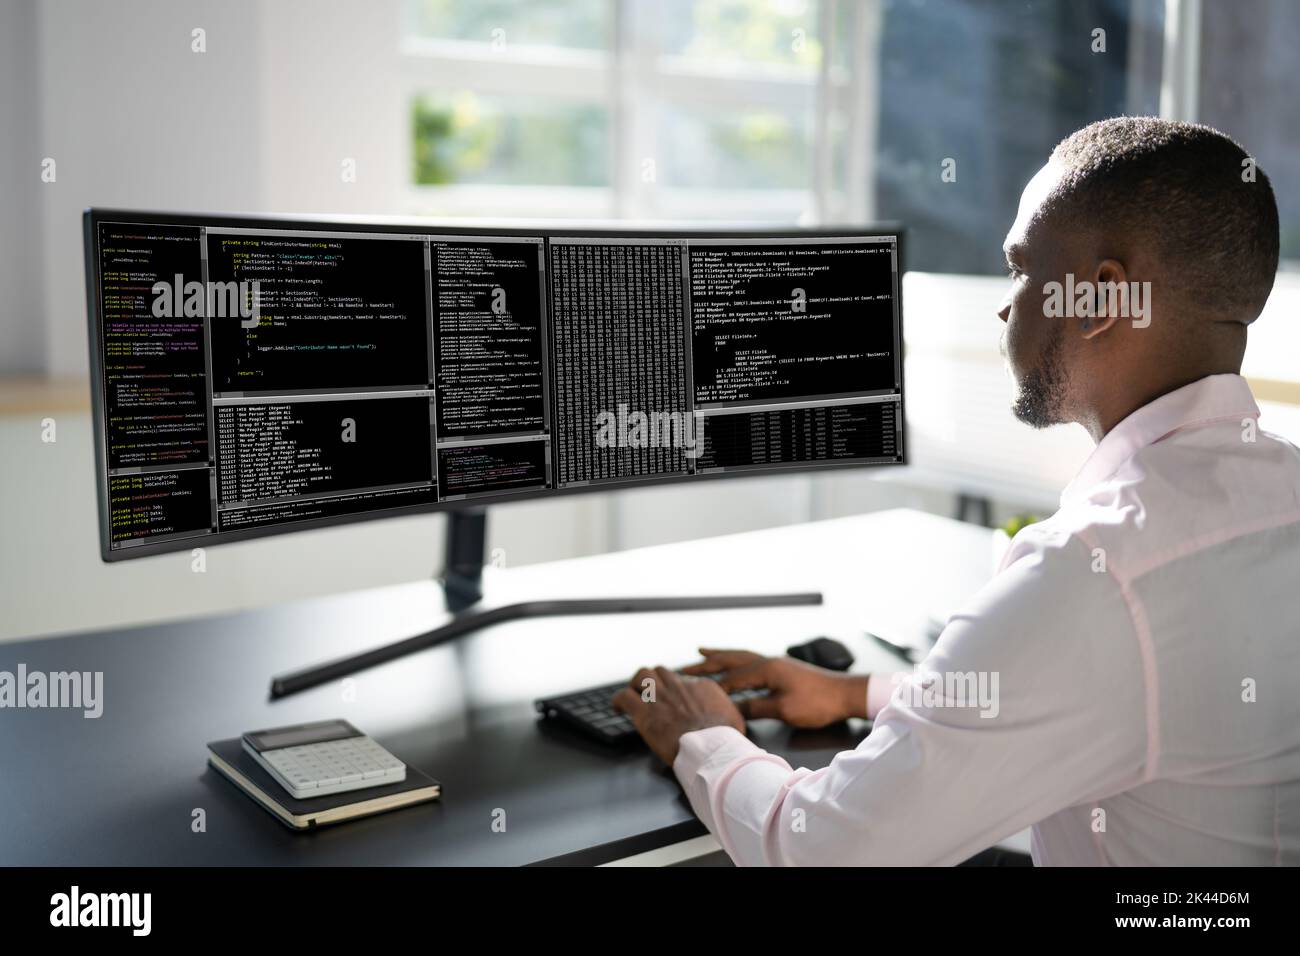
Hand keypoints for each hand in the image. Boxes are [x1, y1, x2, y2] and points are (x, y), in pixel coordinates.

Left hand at [611, 666, 744, 764]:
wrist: (712, 748)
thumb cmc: (725, 740)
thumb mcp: (734, 718)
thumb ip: (727, 711)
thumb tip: (728, 716)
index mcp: (701, 687)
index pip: (684, 681)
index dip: (677, 692)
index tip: (675, 703)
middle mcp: (680, 687)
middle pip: (661, 671)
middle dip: (653, 680)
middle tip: (649, 692)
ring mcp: (661, 697)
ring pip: (641, 675)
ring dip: (636, 684)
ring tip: (633, 695)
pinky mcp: (645, 712)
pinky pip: (624, 696)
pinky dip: (618, 700)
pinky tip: (617, 708)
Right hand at [681, 648, 868, 728]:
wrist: (845, 694)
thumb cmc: (818, 703)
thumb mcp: (784, 709)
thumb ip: (756, 707)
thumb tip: (733, 710)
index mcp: (767, 669)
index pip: (732, 678)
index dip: (712, 687)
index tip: (692, 693)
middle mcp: (768, 661)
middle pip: (731, 660)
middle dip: (707, 663)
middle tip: (685, 666)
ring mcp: (775, 663)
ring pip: (740, 656)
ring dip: (720, 656)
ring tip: (702, 652)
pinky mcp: (782, 668)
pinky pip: (751, 661)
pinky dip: (736, 661)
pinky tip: (734, 665)